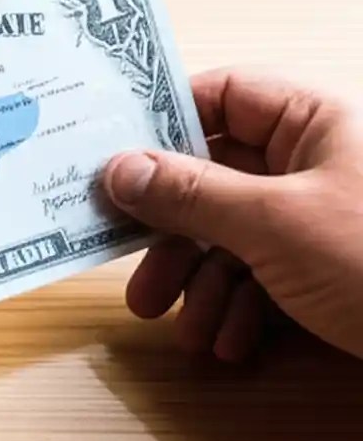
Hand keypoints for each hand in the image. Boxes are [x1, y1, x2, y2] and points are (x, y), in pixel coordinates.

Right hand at [101, 67, 362, 361]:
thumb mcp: (275, 224)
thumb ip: (189, 194)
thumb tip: (118, 169)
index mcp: (312, 123)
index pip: (221, 96)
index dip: (163, 124)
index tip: (111, 161)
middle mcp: (314, 163)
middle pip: (214, 179)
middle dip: (173, 235)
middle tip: (134, 273)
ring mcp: (322, 219)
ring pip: (233, 236)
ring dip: (200, 286)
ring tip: (183, 330)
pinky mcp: (329, 270)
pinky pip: (264, 277)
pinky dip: (240, 312)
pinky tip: (230, 344)